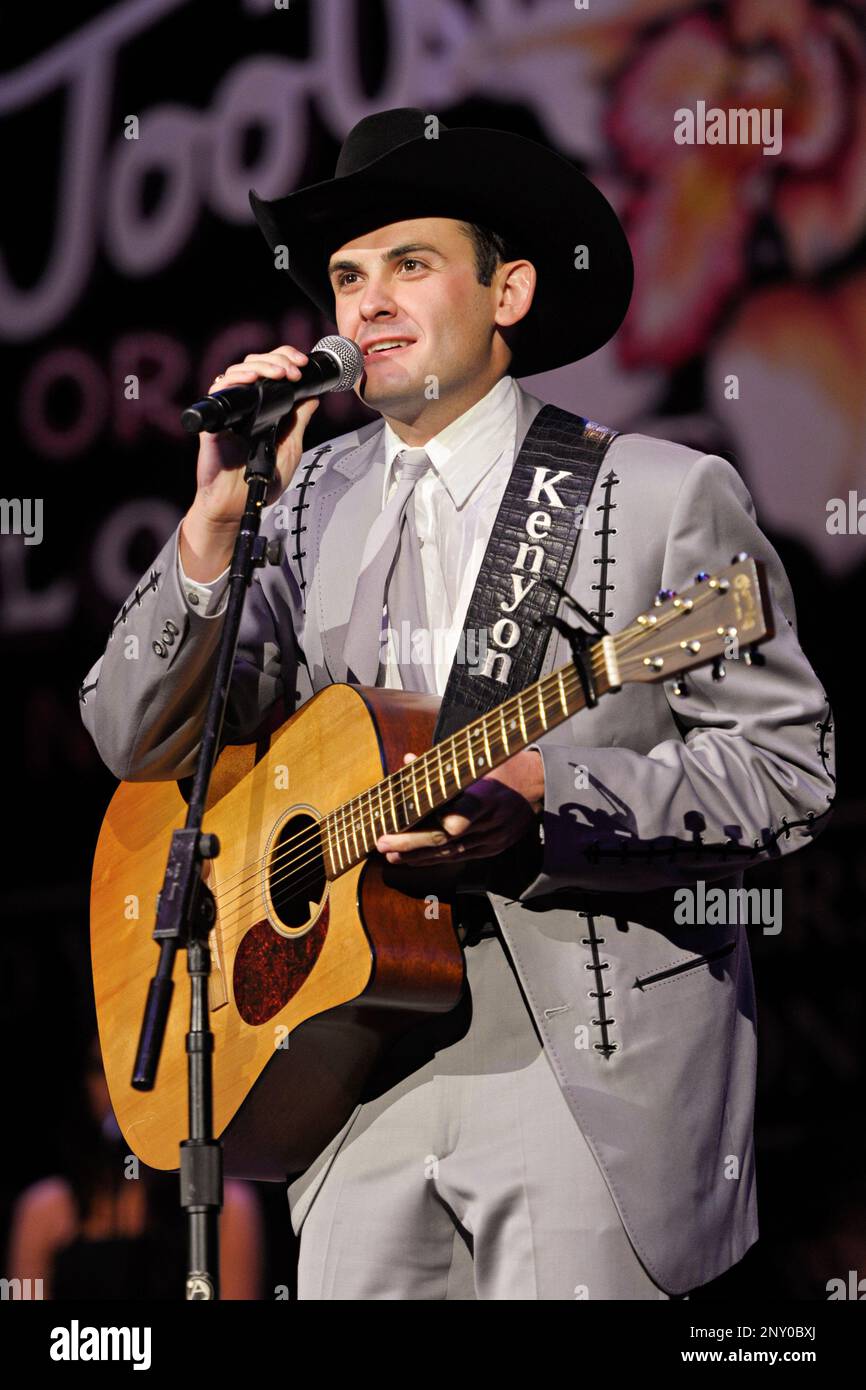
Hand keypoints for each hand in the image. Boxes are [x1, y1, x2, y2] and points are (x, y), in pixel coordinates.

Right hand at [180, 344, 320, 579]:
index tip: (302, 367)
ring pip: (237, 371)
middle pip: (256, 364)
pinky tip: (250, 380)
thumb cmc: (261, 482)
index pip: (272, 372)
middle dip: (277, 359)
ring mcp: (229, 410)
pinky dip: (234, 380)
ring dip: (260, 366)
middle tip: (293, 370)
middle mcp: (246, 405)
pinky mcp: (213, 420)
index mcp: (264, 408)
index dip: (286, 360)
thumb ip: (299, 422)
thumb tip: (313, 397)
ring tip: (279, 374)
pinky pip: (218, 390)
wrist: (239, 505)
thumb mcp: (291, 448)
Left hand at [376, 749, 543, 866]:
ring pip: (451, 852)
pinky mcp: (494, 848)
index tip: (422, 825)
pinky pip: (461, 857)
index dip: (450, 819)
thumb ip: (441, 764)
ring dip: (417, 856)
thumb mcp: (478, 758)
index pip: (469, 808)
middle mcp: (492, 818)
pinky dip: (434, 859)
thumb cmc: (503, 765)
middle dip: (410, 842)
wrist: (539, 786)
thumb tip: (409, 760)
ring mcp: (494, 837)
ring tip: (390, 856)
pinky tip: (413, 860)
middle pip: (448, 836)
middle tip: (383, 843)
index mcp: (490, 791)